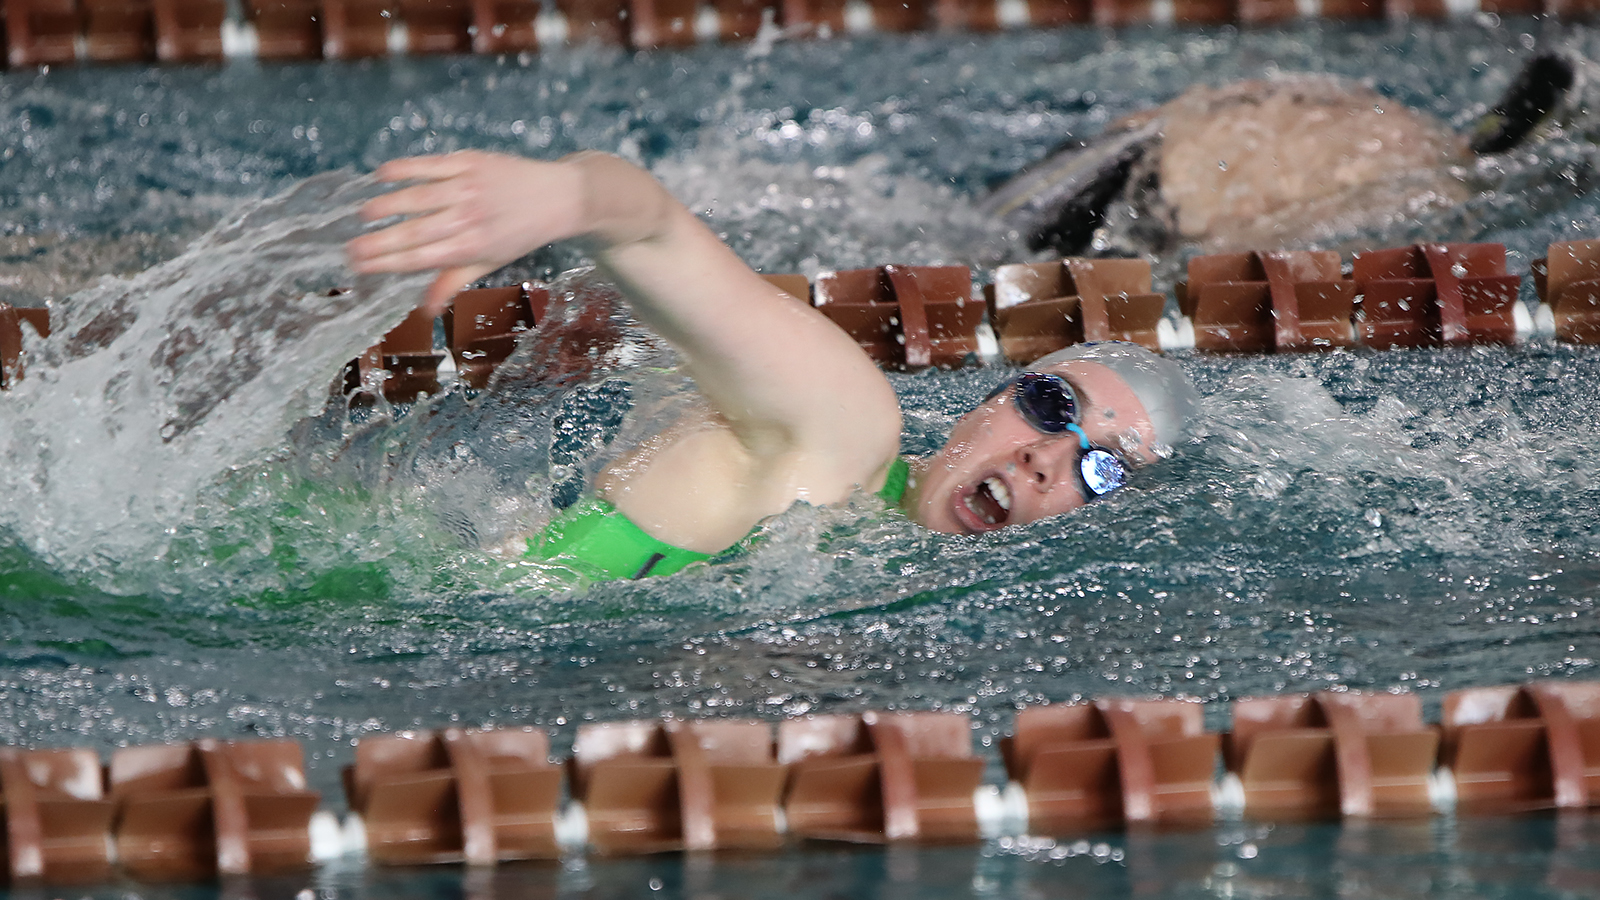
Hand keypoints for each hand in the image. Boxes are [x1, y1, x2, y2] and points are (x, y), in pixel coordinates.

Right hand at [345, 150, 584, 314]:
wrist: (559, 198)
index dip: (387, 263)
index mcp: (471, 248)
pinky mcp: (471, 161)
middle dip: (378, 243)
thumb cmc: (519, 234)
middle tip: (349, 249)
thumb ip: (453, 281)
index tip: (360, 266)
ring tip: (363, 215)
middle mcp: (468, 218)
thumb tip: (425, 311)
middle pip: (414, 232)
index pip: (421, 258)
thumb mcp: (490, 263)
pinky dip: (404, 168)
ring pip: (418, 197)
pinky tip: (380, 175)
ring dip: (386, 206)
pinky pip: (431, 164)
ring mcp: (468, 187)